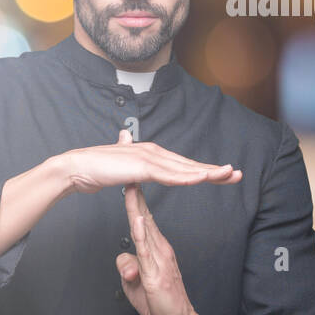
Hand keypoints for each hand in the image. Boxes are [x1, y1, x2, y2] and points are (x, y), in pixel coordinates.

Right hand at [58, 129, 241, 193]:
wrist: (76, 168)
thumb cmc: (95, 168)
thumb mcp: (117, 162)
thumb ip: (126, 152)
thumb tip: (125, 135)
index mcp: (150, 154)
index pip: (182, 165)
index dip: (204, 170)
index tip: (223, 176)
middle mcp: (153, 152)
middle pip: (189, 164)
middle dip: (215, 170)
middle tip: (238, 174)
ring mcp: (147, 159)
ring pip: (183, 168)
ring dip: (206, 172)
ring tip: (227, 175)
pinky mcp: (140, 167)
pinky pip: (167, 175)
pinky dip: (185, 177)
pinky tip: (200, 179)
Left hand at [115, 182, 196, 314]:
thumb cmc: (159, 302)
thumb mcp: (136, 282)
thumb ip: (128, 267)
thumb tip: (124, 257)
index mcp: (156, 248)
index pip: (143, 219)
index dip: (135, 200)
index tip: (128, 180)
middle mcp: (160, 249)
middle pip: (145, 217)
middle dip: (136, 193)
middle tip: (130, 170)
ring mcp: (159, 260)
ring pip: (146, 229)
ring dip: (138, 207)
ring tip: (131, 186)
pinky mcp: (156, 274)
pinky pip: (147, 252)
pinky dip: (142, 234)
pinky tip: (138, 219)